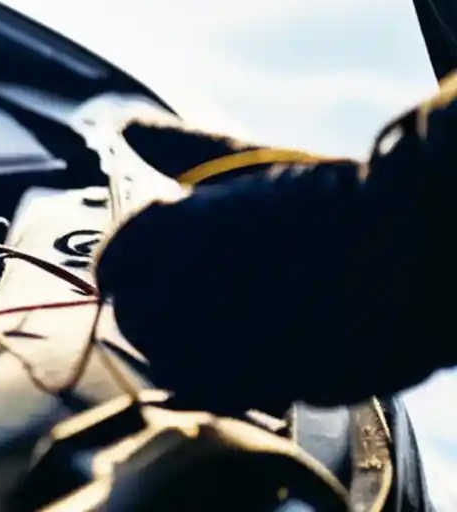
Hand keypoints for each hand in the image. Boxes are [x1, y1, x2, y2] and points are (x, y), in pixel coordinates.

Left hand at [95, 118, 445, 410]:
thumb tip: (128, 125)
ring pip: (164, 361)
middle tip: (220, 295)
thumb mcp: (246, 163)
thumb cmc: (331, 201)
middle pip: (132, 316)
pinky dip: (226, 381)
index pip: (112, 264)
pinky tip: (267, 353)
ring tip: (249, 323)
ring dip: (192, 348)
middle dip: (162, 308)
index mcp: (162, 229)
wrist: (406, 257)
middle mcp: (167, 289)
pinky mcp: (239, 389)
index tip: (171, 266)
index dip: (141, 264)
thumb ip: (178, 149)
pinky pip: (207, 395)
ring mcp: (201, 345)